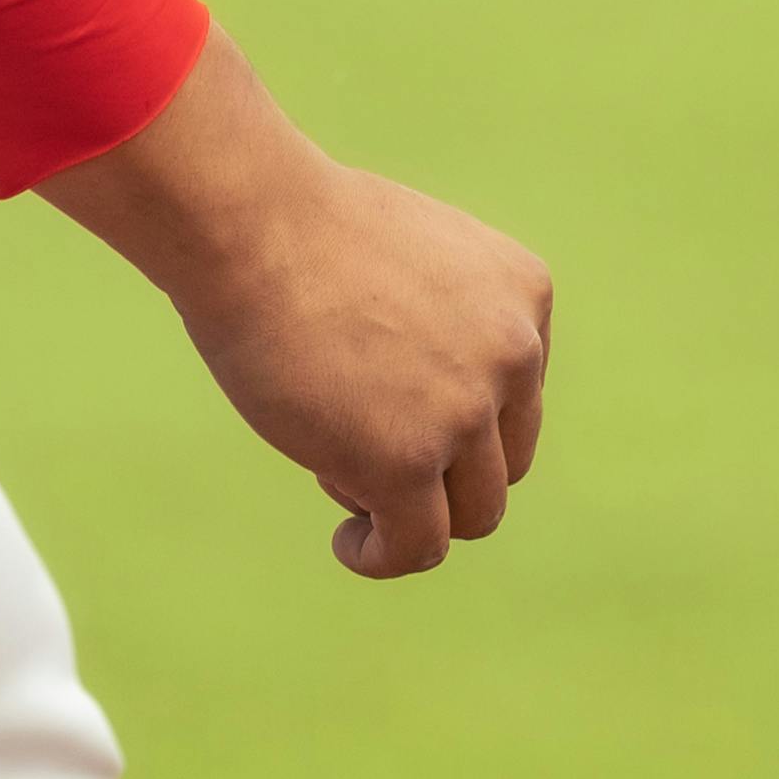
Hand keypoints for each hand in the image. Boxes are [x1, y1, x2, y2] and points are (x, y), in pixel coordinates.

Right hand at [39, 38, 553, 578]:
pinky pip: (417, 546)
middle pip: (502, 461)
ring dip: (412, 511)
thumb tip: (430, 401)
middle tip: (360, 445)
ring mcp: (465, 412)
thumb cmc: (305, 229)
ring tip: (341, 478)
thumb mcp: (415, 257)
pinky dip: (384, 555)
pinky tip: (348, 543)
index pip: (515, 397)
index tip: (391, 407)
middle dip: (441, 471)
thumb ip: (446, 321)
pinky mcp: (406, 464)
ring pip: (472, 513)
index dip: (453, 417)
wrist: (253, 224)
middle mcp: (514, 353)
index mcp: (525, 296)